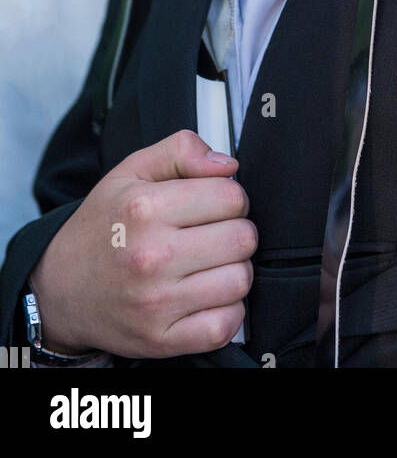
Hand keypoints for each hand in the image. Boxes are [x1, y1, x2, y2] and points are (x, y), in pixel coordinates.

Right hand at [28, 130, 256, 359]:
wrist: (59, 289)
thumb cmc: (103, 227)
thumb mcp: (131, 172)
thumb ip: (181, 151)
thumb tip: (227, 164)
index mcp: (146, 208)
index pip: (232, 196)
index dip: (232, 197)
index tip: (216, 206)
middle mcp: (151, 256)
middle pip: (243, 238)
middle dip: (236, 231)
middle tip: (214, 235)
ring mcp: (156, 302)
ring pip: (240, 280)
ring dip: (234, 271)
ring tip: (210, 265)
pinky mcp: (160, 339)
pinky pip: (224, 326)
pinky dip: (228, 311)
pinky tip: (209, 296)